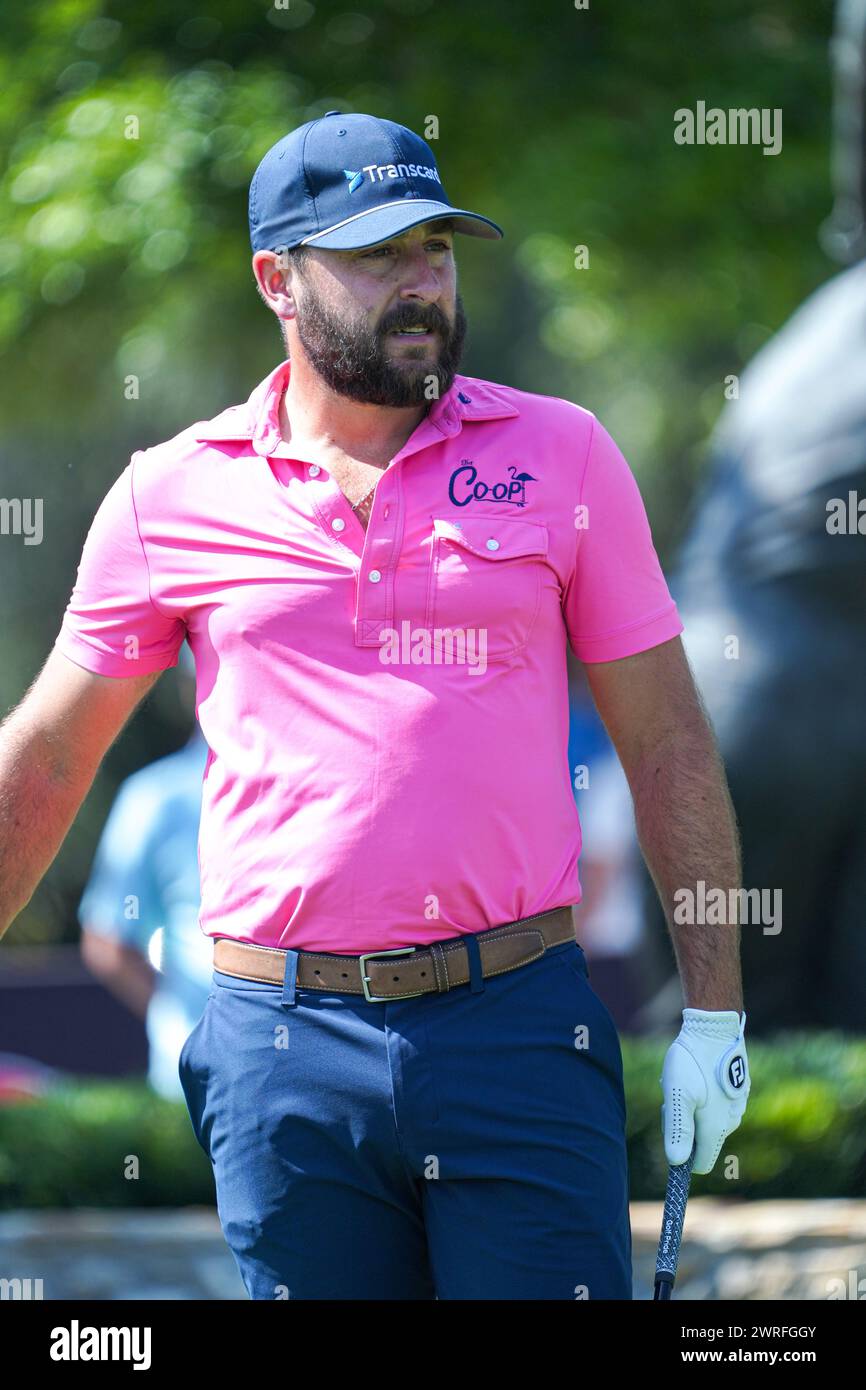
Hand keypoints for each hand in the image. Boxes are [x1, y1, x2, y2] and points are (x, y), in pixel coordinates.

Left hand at [660, 1009, 749, 1174]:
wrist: (714, 1027)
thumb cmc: (694, 1060)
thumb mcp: (678, 1094)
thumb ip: (678, 1129)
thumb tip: (676, 1162)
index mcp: (716, 1128)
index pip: (701, 1163)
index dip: (683, 1156)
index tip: (671, 1131)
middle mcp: (731, 1122)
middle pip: (700, 1140)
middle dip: (683, 1124)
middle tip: (674, 1096)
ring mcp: (735, 1107)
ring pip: (705, 1120)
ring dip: (691, 1107)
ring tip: (684, 1081)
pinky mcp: (736, 1092)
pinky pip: (713, 1104)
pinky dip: (701, 1095)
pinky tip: (695, 1073)